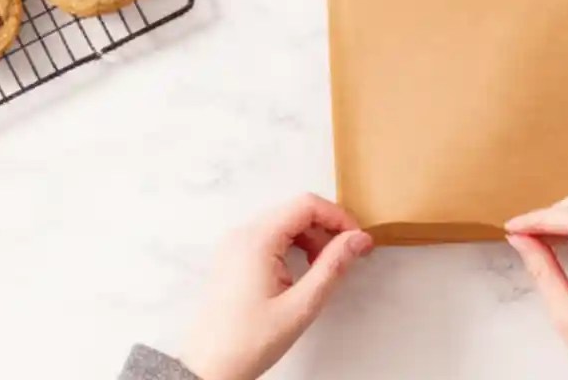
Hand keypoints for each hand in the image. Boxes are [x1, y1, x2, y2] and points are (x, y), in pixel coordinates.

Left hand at [181, 193, 373, 379]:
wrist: (210, 367)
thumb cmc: (248, 342)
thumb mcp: (301, 306)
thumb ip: (333, 267)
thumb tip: (358, 239)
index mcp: (256, 240)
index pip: (306, 205)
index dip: (338, 216)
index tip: (357, 239)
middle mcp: (241, 235)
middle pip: (295, 211)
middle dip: (326, 228)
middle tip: (346, 256)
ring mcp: (234, 245)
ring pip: (284, 223)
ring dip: (310, 238)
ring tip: (323, 269)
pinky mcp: (234, 257)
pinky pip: (269, 238)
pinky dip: (292, 247)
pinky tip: (301, 272)